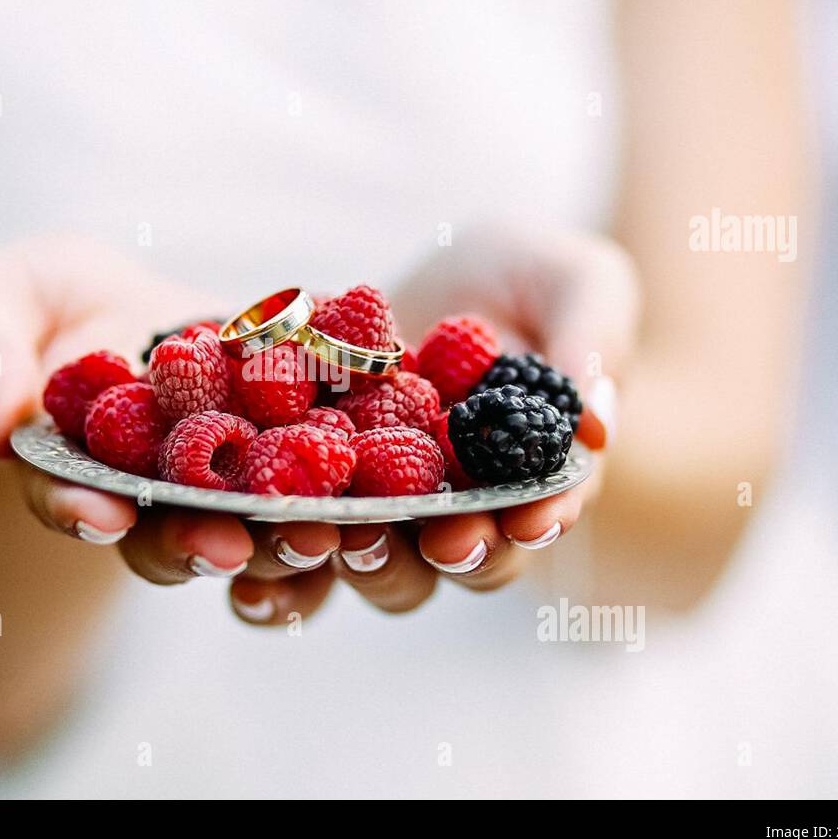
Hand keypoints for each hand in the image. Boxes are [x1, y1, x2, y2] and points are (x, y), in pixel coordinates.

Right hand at [0, 237, 343, 600]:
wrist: (124, 300)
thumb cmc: (41, 300)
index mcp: (82, 477)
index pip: (77, 504)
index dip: (83, 513)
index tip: (101, 516)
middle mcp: (163, 498)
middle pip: (181, 534)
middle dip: (205, 543)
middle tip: (231, 546)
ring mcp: (235, 479)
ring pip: (263, 524)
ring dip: (289, 535)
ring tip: (319, 529)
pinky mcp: (300, 444)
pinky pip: (330, 473)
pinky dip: (356, 483)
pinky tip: (384, 481)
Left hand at [213, 224, 638, 624]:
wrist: (426, 270)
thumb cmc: (522, 276)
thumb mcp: (574, 279)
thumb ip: (593, 338)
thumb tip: (597, 426)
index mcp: (517, 482)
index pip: (528, 524)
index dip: (528, 528)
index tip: (524, 519)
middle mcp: (443, 511)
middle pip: (441, 566)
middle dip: (435, 556)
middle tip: (433, 536)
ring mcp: (368, 507)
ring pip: (360, 568)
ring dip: (349, 561)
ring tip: (333, 529)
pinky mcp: (296, 487)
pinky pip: (279, 544)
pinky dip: (262, 556)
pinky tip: (240, 539)